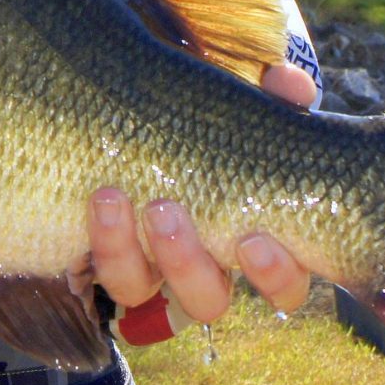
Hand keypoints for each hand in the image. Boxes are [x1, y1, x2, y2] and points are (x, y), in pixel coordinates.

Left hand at [87, 61, 318, 330]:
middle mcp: (201, 267)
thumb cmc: (216, 122)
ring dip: (123, 250)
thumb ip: (277, 96)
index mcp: (253, 242)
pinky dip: (94, 239)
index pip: (282, 287)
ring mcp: (146, 265)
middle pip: (205, 300)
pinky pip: (96, 270)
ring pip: (136, 290)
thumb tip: (289, 84)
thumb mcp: (250, 107)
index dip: (273, 277)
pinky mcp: (103, 250)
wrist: (143, 112)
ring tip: (111, 196)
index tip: (254, 241)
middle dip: (185, 263)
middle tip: (165, 211)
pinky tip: (96, 198)